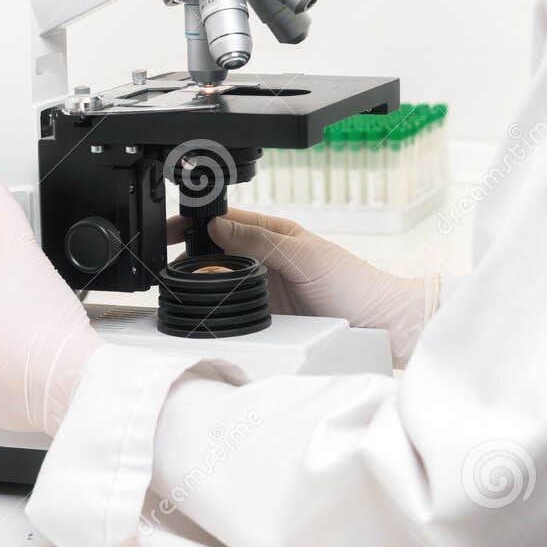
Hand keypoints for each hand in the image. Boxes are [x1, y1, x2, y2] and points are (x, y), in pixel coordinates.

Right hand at [168, 208, 438, 366]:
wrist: (380, 325)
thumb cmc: (353, 283)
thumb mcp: (304, 254)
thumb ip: (260, 239)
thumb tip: (218, 226)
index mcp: (276, 234)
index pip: (228, 221)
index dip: (198, 222)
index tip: (172, 227)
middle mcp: (267, 259)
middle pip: (218, 252)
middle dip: (192, 254)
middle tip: (166, 262)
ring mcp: (266, 289)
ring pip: (222, 282)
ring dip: (202, 283)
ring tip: (181, 285)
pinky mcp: (267, 317)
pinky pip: (233, 309)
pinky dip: (217, 308)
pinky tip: (206, 309)